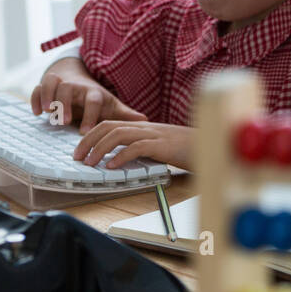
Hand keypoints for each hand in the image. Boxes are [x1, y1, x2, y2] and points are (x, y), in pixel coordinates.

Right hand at [30, 66, 148, 133]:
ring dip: (47, 96)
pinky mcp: (45, 87)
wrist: (78, 78)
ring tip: (45, 113)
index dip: (90, 114)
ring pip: (51, 82)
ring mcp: (60, 85)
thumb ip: (125, 114)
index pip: (93, 100)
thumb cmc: (96, 99)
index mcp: (93, 92)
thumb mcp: (111, 106)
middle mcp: (76, 86)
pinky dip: (34, 98)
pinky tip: (35, 113)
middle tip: (63, 122)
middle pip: (69, 88)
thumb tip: (145, 120)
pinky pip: (36, 87)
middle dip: (65, 104)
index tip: (85, 132)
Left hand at [73, 121, 194, 169]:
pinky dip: (121, 156)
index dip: (92, 135)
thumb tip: (125, 159)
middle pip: (109, 126)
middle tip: (77, 156)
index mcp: (144, 127)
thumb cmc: (190, 148)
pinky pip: (136, 148)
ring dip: (99, 148)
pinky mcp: (162, 145)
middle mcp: (146, 127)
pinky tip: (111, 167)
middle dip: (88, 140)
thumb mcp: (163, 147)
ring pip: (118, 134)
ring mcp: (154, 134)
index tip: (80, 149)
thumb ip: (145, 149)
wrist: (213, 143)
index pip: (111, 124)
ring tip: (89, 162)